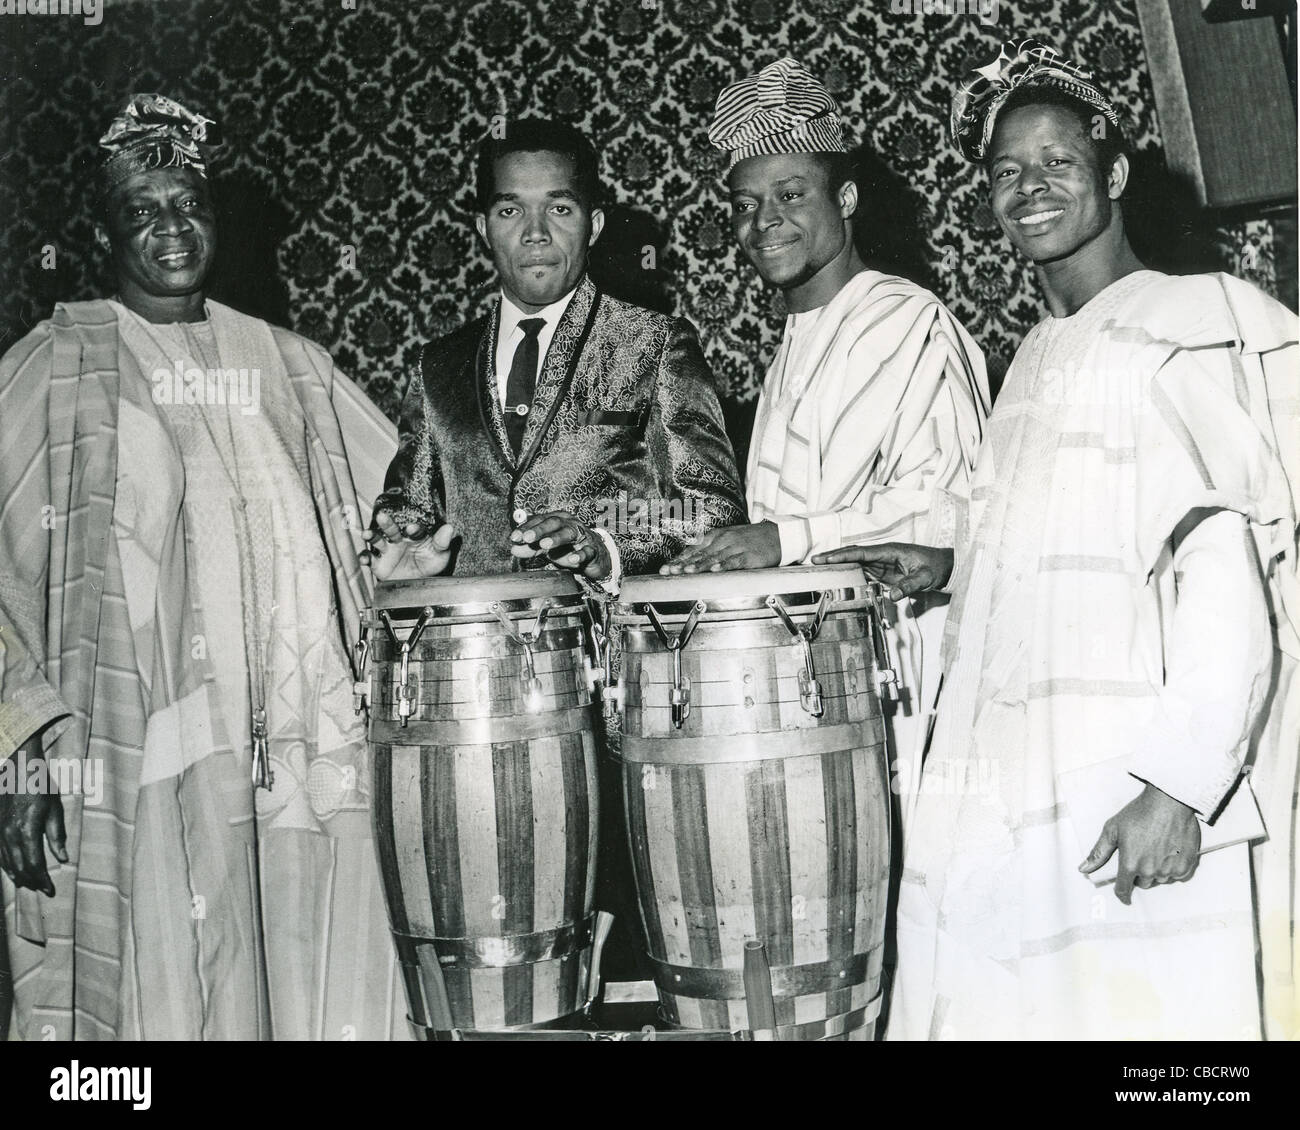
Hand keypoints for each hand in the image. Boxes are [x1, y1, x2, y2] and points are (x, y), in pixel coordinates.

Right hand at [0, 739, 67, 896]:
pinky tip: (13, 871)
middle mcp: (9, 835)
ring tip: (31, 884)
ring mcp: (0, 833)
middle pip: (19, 868)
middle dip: (32, 881)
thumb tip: (63, 858)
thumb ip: (57, 835)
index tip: (51, 890)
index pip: (35, 864)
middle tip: (43, 889)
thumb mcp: (55, 809)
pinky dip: (7, 866)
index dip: (42, 880)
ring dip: (19, 876)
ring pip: (7, 864)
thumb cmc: (40, 787)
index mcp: (27, 830)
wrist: (17, 770)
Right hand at [362, 510, 456, 579]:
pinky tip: (364, 558)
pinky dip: (365, 558)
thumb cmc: (429, 566)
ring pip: (377, 540)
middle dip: (387, 523)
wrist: (418, 584)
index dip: (414, 529)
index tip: (412, 529)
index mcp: (414, 536)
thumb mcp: (439, 555)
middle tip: (382, 516)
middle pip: (392, 529)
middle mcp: (399, 540)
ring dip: (371, 536)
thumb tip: (449, 528)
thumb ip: (442, 542)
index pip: (414, 530)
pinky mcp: (379, 563)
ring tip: (366, 534)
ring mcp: (388, 551)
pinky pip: (370, 559)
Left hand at [511, 511, 611, 581]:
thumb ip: (530, 548)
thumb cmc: (568, 548)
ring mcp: (582, 535)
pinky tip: (572, 559)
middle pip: (553, 523)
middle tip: (527, 538)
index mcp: (557, 520)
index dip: (526, 528)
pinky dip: (580, 555)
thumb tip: (513, 548)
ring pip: (569, 533)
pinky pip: (587, 551)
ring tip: (545, 544)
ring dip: (556, 538)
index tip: (514, 537)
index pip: (539, 520)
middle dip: (539, 530)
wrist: (593, 556)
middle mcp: (569, 524)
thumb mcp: (546, 548)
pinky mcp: (592, 550)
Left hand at [658, 521, 779, 573]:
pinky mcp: (748, 556)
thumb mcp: (727, 540)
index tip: (665, 568)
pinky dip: (724, 566)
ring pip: (714, 558)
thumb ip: (710, 549)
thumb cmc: (748, 539)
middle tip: (669, 572)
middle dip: (683, 564)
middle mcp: (723, 540)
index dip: (678, 559)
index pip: (693, 549)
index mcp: (716, 536)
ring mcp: (736, 547)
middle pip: (699, 554)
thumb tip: (689, 561)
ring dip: (699, 565)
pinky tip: (715, 570)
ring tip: (687, 572)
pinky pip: (734, 562)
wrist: (776, 534)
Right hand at [813, 542, 952, 598]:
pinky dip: (849, 574)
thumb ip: (909, 586)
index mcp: (890, 551)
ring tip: (820, 571)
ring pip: (855, 563)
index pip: (861, 552)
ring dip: (839, 566)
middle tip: (814, 562)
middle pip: (853, 555)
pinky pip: (863, 571)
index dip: (842, 555)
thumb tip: (892, 594)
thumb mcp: (924, 577)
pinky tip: (838, 579)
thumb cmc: (936, 567)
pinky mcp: (884, 572)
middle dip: (834, 558)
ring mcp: (882, 563)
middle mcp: (883, 555)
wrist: (946, 567)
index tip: (825, 558)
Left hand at [1079, 782, 1200, 904]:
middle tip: (1141, 852)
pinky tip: (1170, 851)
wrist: (1168, 802)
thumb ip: (1099, 852)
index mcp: (1130, 864)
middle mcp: (1150, 871)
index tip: (1123, 896)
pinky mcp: (1186, 865)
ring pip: (1160, 879)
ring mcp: (1169, 869)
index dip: (1122, 894)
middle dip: (1140, 873)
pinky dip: (1173, 867)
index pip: (1123, 889)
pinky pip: (1177, 875)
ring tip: (1156, 848)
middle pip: (1143, 883)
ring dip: (1157, 870)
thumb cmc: (1140, 813)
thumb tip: (1084, 868)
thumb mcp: (1112, 829)